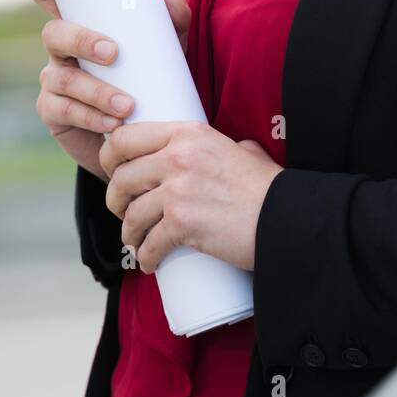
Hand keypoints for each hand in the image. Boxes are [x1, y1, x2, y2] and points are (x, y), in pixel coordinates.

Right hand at [21, 0, 191, 183]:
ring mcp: (54, 80)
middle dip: (80, 39)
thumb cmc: (149, 80)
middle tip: (113, 52)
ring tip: (127, 105)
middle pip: (54, 34)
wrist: (142, 134)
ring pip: (63, 78)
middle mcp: (61, 49)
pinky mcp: (53, 112)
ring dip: (96, 91)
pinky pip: (65, 110)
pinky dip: (91, 116)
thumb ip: (173, 23)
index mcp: (82, 25)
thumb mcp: (166, 50)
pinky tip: (113, 122)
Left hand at [99, 120, 283, 272]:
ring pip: (131, 213)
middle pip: (122, 177)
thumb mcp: (244, 151)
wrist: (286, 215)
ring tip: (137, 241)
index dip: (110, 157)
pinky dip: (146, 257)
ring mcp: (178, 189)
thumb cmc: (268, 187)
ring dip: (129, 232)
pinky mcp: (182, 222)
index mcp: (188, 133)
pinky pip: (149, 243)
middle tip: (123, 211)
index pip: (126, 137)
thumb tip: (230, 149)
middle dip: (116, 199)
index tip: (112, 171)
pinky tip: (150, 263)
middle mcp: (178, 156)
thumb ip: (229, 147)